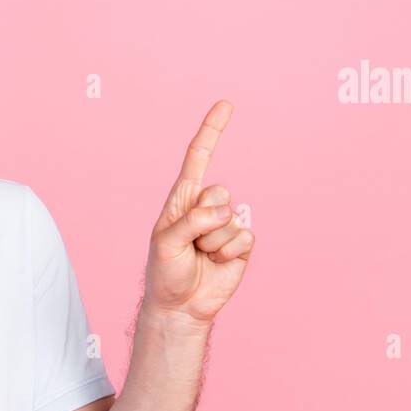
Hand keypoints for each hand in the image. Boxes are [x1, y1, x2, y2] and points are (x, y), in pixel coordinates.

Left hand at [144, 100, 253, 325]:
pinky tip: (216, 263)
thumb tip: (225, 210)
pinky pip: (244, 236)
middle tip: (190, 244)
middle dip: (204, 220)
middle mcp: (206, 207)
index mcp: (183, 199)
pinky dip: (228, 252)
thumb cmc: (165, 272)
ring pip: (231, 218)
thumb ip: (191, 222)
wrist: (181, 306)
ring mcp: (226, 224)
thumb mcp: (166, 243)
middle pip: (219, 192)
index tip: (226, 104)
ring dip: (213, 242)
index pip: (198, 157)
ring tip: (200, 257)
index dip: (212, 130)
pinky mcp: (242, 243)